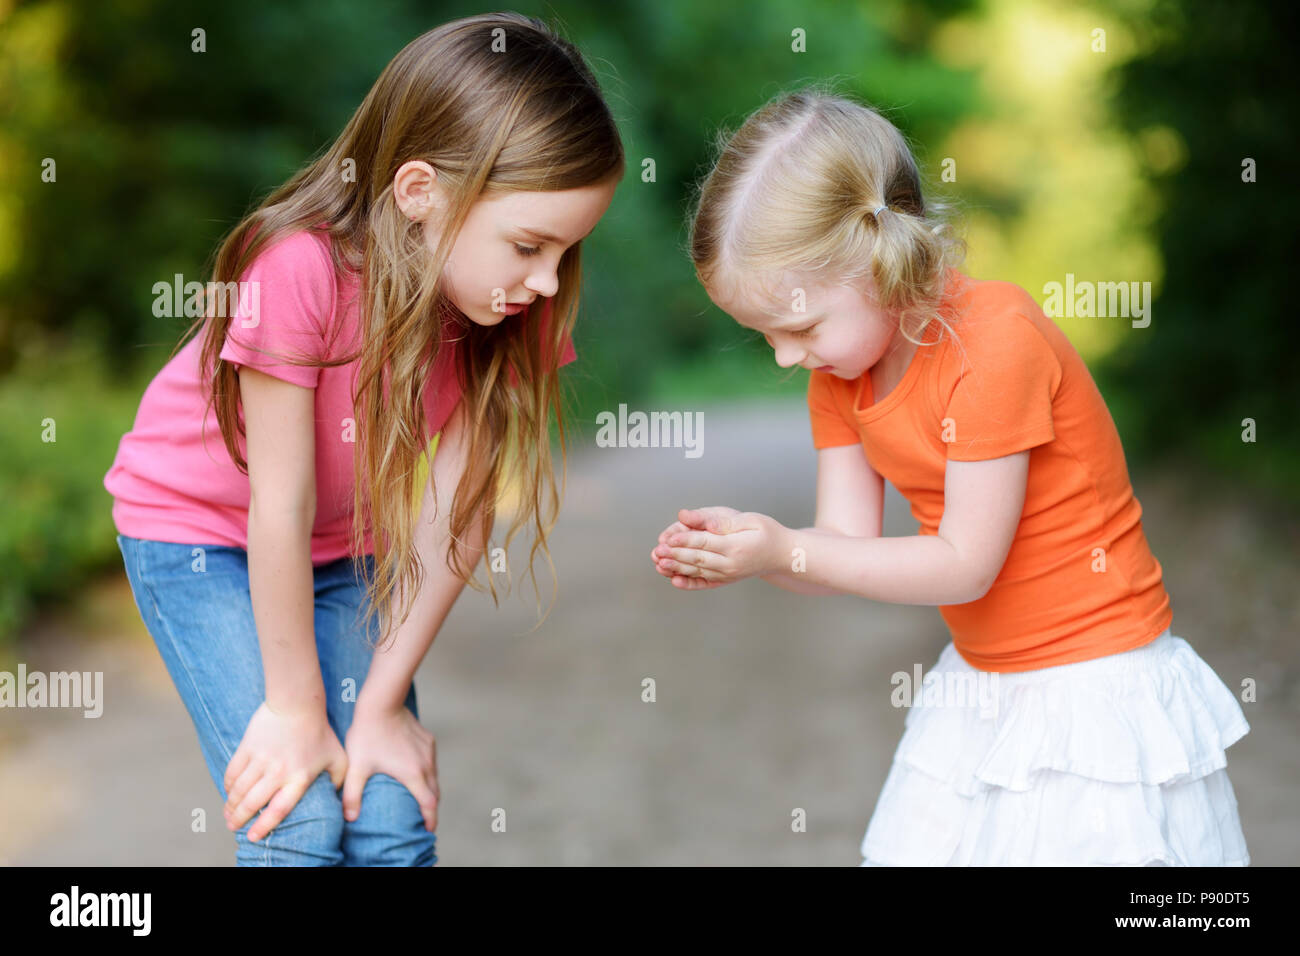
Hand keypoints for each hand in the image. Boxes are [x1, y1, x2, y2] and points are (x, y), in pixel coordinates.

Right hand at [222, 699, 347, 841]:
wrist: (298, 703)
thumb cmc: (320, 731)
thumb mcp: (338, 757)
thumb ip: (339, 781)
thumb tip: (340, 802)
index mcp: (299, 777)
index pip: (278, 809)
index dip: (264, 826)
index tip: (253, 837)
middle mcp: (278, 771)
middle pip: (253, 802)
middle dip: (239, 818)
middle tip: (233, 827)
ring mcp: (261, 759)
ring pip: (239, 789)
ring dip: (231, 804)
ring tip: (228, 814)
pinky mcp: (248, 747)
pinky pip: (233, 772)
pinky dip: (228, 785)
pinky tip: (228, 792)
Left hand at [341, 702, 439, 832]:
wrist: (381, 703)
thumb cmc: (368, 735)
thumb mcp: (357, 768)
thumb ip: (352, 795)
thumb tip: (349, 818)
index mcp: (413, 774)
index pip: (429, 803)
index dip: (430, 819)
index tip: (428, 829)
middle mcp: (426, 764)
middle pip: (435, 792)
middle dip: (430, 807)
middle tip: (423, 818)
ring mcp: (428, 751)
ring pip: (434, 776)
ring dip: (430, 789)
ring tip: (420, 798)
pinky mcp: (428, 739)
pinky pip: (431, 761)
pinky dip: (427, 772)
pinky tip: (416, 772)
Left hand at [652, 507, 787, 587]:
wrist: (782, 555)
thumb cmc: (767, 532)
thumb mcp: (752, 520)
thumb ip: (728, 523)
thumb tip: (709, 524)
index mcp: (736, 546)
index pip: (705, 543)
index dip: (685, 540)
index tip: (669, 538)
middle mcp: (730, 564)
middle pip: (698, 559)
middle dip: (675, 555)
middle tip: (657, 551)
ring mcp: (727, 575)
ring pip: (698, 571)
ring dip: (676, 568)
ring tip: (659, 564)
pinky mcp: (725, 580)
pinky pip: (704, 583)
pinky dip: (688, 582)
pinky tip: (674, 580)